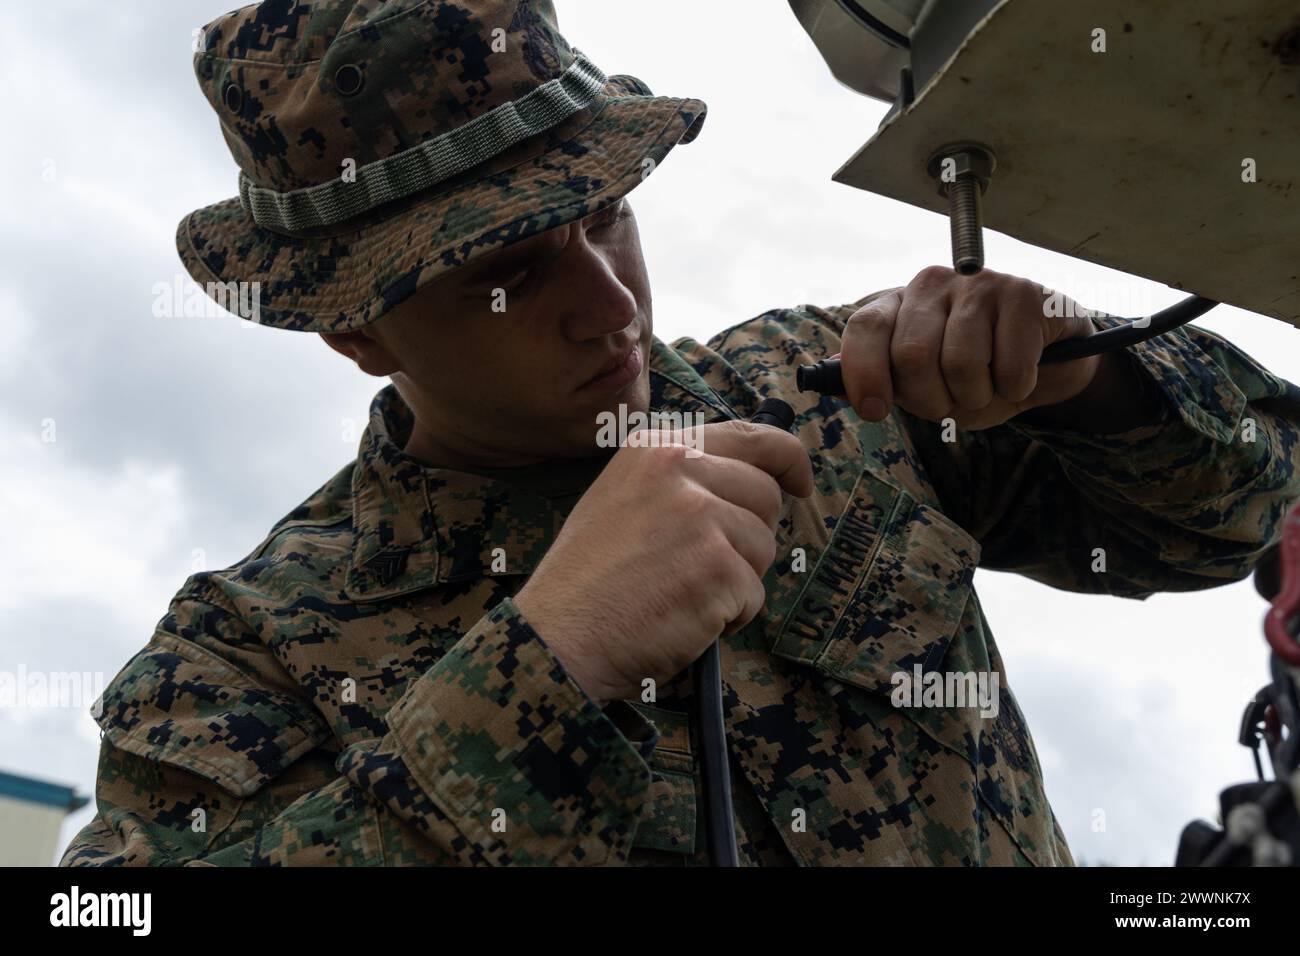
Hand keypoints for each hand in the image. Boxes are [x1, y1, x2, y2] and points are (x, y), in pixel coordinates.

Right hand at [512, 421, 813, 705]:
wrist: (561, 633)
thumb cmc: (589, 580)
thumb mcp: (624, 497)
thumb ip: (682, 479)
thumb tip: (755, 483)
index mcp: (658, 447)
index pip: (752, 436)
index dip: (788, 459)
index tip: (800, 483)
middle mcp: (681, 468)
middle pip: (766, 496)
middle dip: (748, 538)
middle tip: (698, 569)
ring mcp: (702, 515)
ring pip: (764, 548)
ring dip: (736, 581)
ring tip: (679, 593)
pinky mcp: (718, 566)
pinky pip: (755, 595)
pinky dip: (729, 617)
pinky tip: (683, 618)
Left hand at [837, 266, 1099, 429]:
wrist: (1047, 364)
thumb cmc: (974, 374)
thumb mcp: (919, 385)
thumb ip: (876, 380)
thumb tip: (827, 379)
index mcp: (898, 304)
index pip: (865, 328)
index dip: (864, 373)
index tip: (874, 412)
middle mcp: (932, 284)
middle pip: (912, 356)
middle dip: (933, 400)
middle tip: (953, 401)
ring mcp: (979, 284)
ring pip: (961, 363)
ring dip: (978, 397)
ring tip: (989, 386)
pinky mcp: (1025, 295)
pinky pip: (1010, 365)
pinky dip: (1016, 388)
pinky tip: (1021, 375)